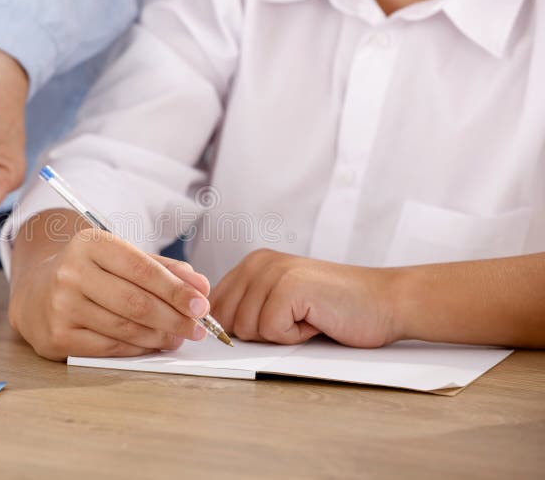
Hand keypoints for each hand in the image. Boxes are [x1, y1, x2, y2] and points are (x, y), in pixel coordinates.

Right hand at [8, 228, 211, 360]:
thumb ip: (163, 269)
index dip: (176, 289)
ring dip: (159, 336)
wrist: (36, 292)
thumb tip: (200, 287)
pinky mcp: (57, 336)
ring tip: (179, 336)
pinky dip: (138, 348)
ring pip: (124, 328)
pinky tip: (153, 344)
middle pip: (135, 302)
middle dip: (174, 318)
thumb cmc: (89, 273)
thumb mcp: (122, 259)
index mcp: (90, 244)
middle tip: (199, 327)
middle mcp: (71, 273)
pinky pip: (109, 347)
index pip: (141, 269)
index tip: (201, 304)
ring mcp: (60, 306)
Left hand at [209, 249, 399, 347]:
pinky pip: (272, 332)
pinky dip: (296, 336)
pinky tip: (317, 319)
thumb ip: (247, 308)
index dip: (240, 327)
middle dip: (262, 332)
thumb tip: (212, 328)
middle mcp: (258, 262)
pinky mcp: (289, 287)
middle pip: (227, 321)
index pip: (216, 307)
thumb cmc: (337, 308)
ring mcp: (273, 272)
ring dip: (282, 334)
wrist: (385, 301)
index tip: (276, 320)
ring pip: (248, 329)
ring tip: (309, 315)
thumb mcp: (280, 302)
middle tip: (297, 317)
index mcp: (253, 263)